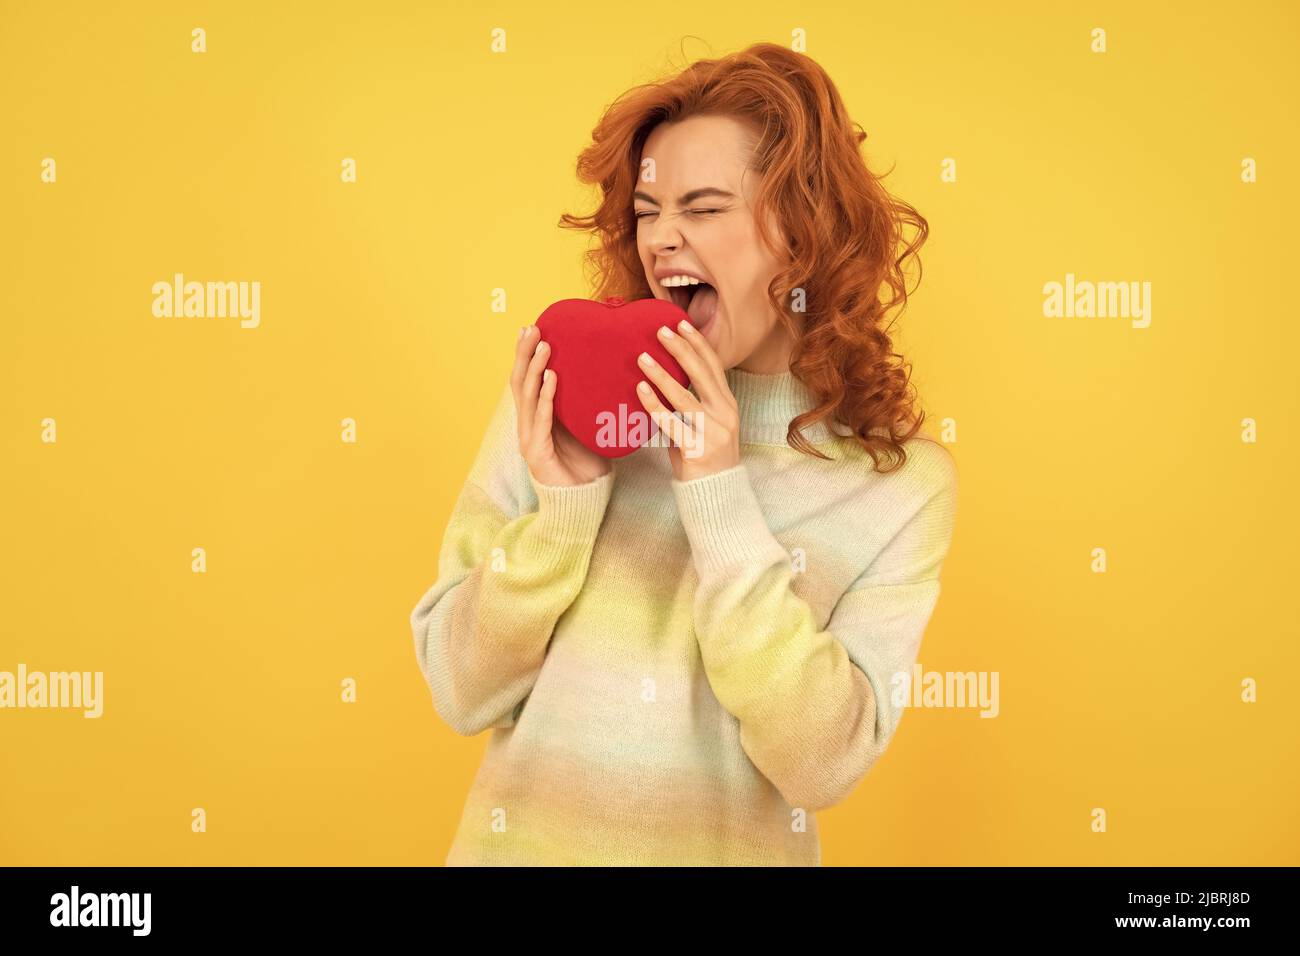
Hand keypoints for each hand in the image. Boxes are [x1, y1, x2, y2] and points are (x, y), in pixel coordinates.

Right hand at [512, 324, 611, 486]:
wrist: (583, 499)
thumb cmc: (587, 463)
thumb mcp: (585, 425)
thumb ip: (584, 402)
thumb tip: (605, 372)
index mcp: (536, 417)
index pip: (526, 380)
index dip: (526, 355)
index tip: (531, 328)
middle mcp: (527, 424)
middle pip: (520, 382)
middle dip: (524, 354)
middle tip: (531, 328)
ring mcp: (529, 438)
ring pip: (527, 397)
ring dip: (535, 369)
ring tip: (544, 346)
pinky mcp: (537, 452)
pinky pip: (542, 419)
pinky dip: (547, 397)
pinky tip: (553, 378)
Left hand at [634, 319, 740, 481]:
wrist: (716, 493)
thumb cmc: (703, 455)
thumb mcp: (705, 424)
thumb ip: (692, 401)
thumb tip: (666, 373)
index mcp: (727, 404)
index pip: (714, 366)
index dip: (698, 343)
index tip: (682, 323)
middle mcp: (724, 414)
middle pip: (702, 374)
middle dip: (681, 349)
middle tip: (660, 330)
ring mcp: (712, 432)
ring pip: (684, 396)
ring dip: (661, 374)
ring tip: (642, 357)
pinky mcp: (697, 449)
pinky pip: (670, 422)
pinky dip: (653, 404)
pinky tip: (640, 389)